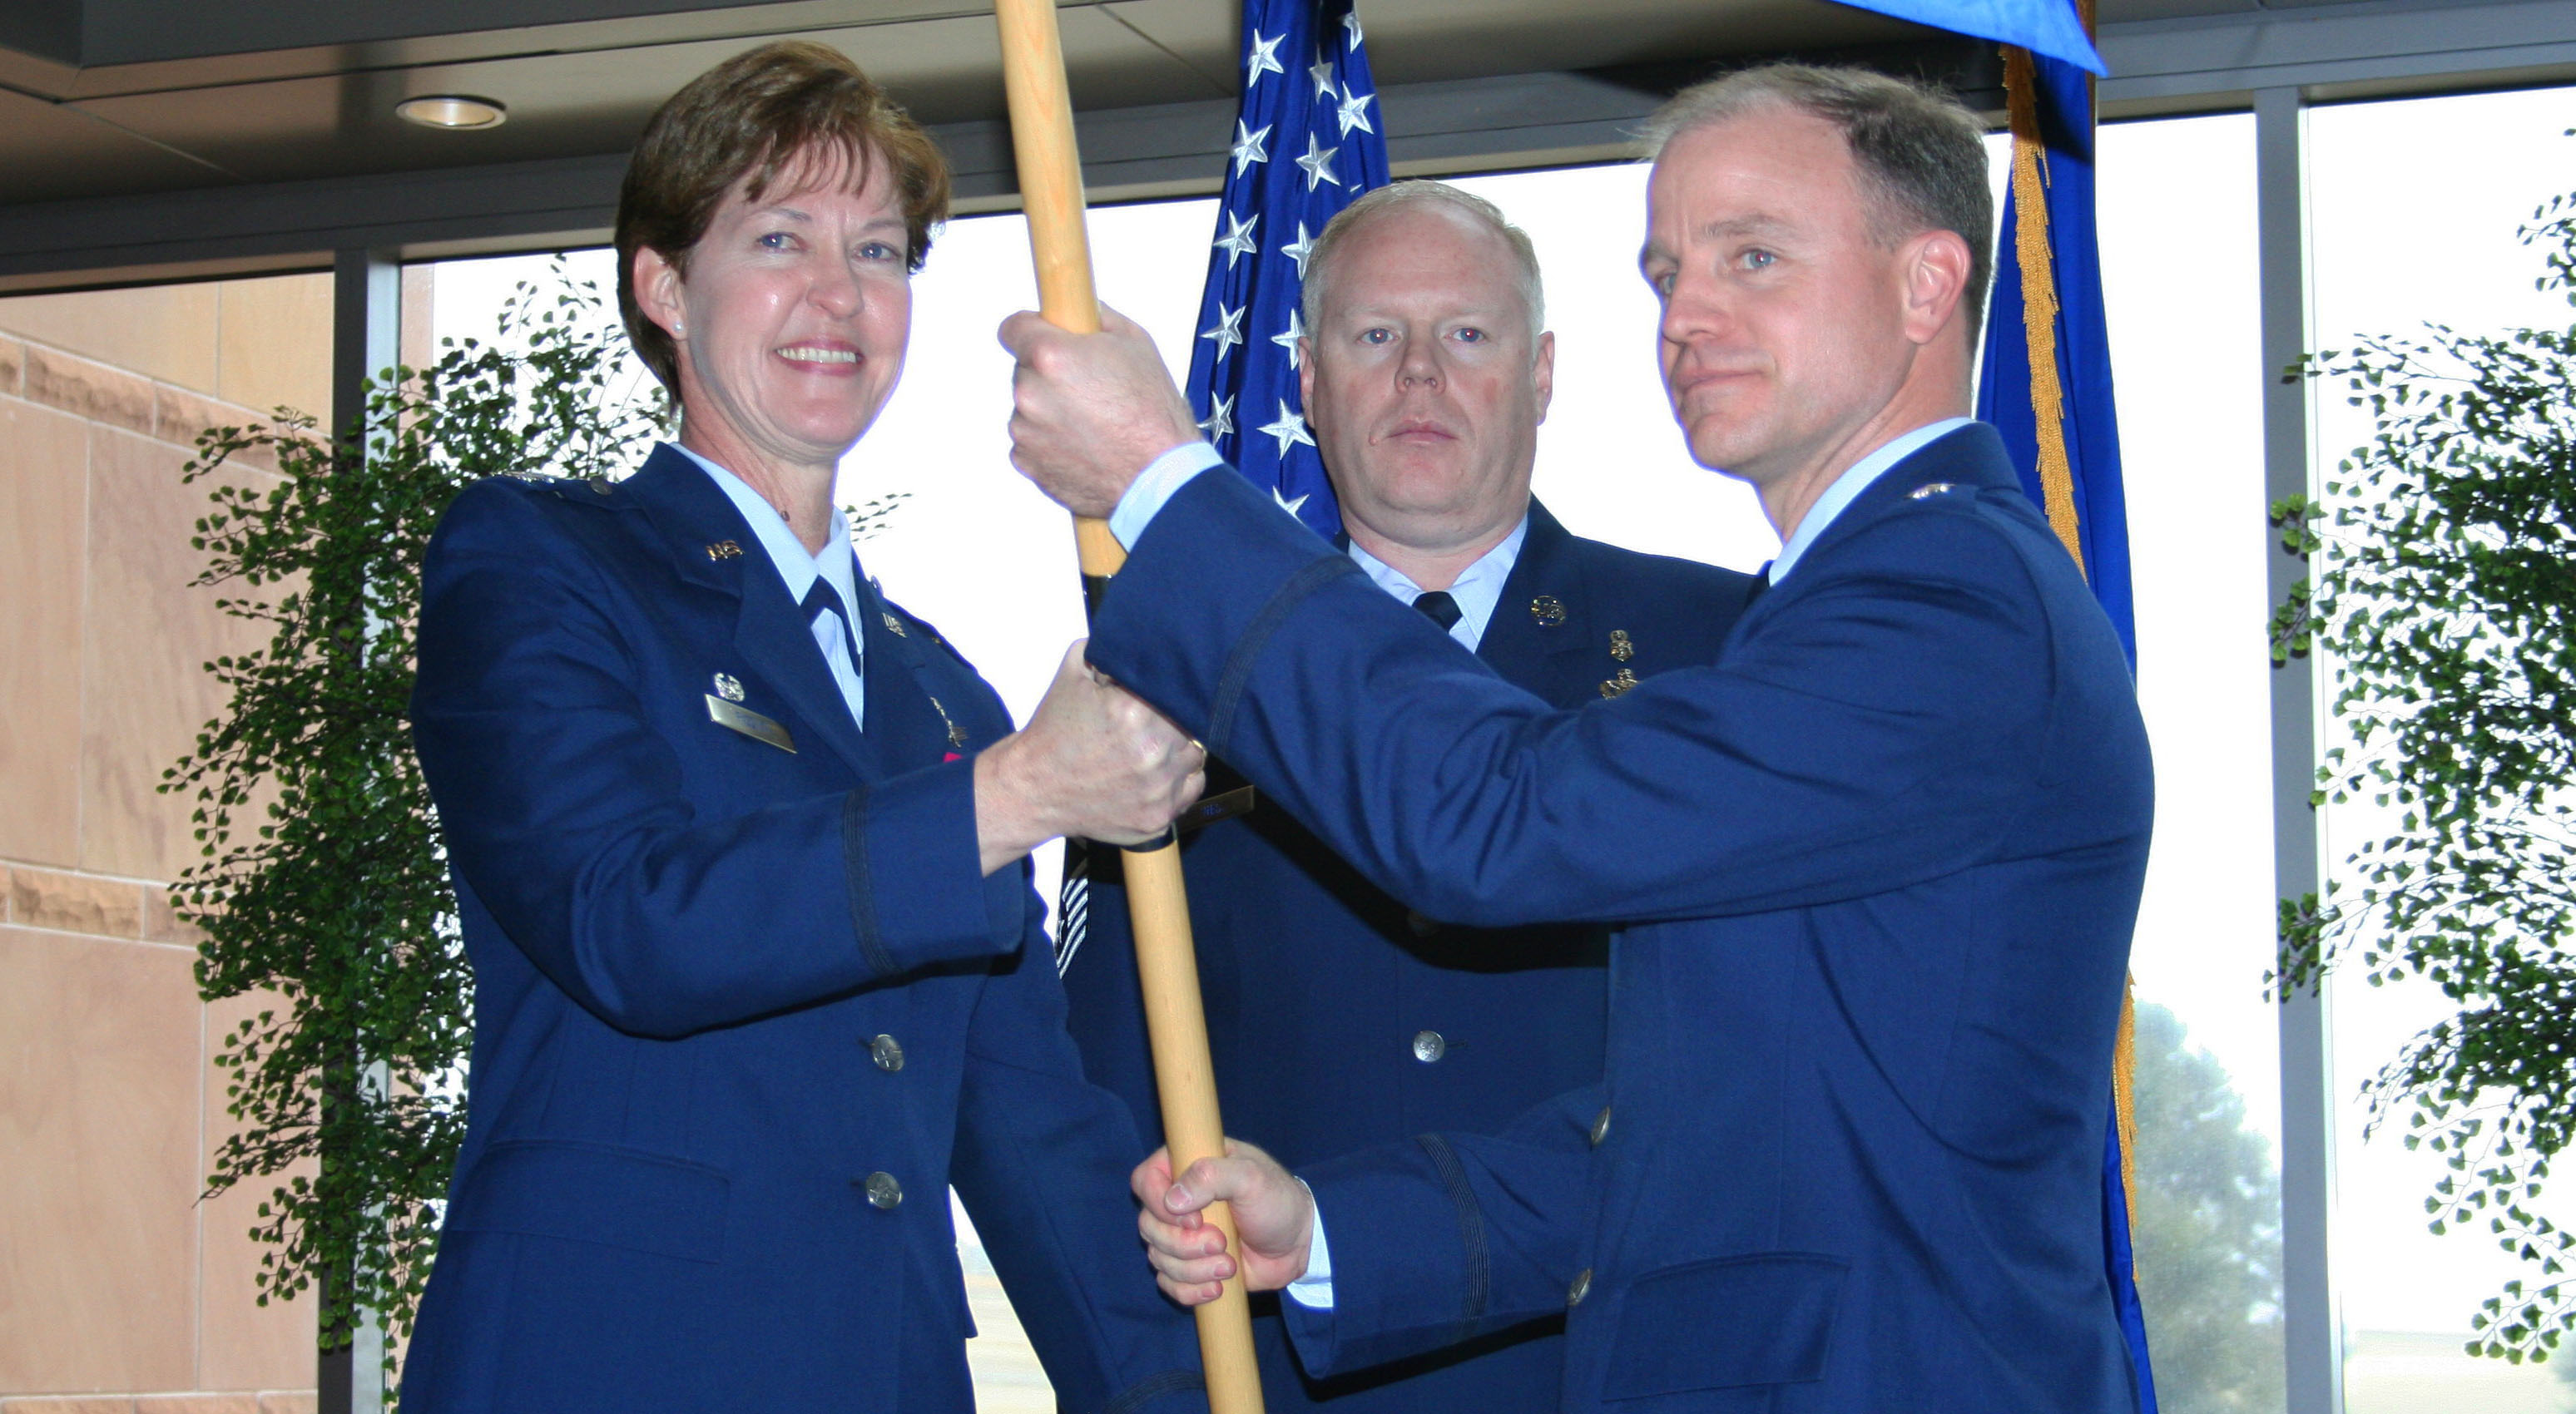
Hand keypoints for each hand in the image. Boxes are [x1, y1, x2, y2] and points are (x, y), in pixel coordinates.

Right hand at [973, 641, 1204, 872]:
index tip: (1163, 694)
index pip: (1180, 691)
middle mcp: (1152, 752)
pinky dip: (1181, 778)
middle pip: (1194, 724)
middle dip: (1178, 718)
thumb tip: (1143, 636)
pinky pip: (1192, 789)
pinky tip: (1158, 772)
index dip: (1174, 690)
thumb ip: (1109, 648)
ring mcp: (1157, 790)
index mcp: (1134, 711)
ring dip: (1182, 747)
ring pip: (1197, 756)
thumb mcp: (1073, 673)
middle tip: (1158, 719)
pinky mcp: (1157, 818)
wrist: (1033, 787)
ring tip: (1156, 745)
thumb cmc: (1055, 730)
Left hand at [1000, 304, 1201, 518]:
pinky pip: (1032, 443)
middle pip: (1025, 370)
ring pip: (1029, 408)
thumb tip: (1078, 309)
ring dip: (1051, 411)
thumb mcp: (1136, 343)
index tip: (1043, 337)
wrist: (1161, 478)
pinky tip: (1085, 447)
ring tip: (1093, 424)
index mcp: (1051, 355)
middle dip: (1051, 375)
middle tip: (1089, 389)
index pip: (1012, 327)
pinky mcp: (1027, 463)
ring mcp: (1025, 431)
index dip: (1031, 330)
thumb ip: (1096, 318)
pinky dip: (1051, 443)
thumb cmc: (1154, 413)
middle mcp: (1029, 393)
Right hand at [1131, 1138, 1314, 1304]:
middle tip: (1222, 1243)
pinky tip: (1218, 1288)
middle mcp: (1179, 1202)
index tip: (1194, 1218)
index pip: (1144, 1180)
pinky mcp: (1190, 1267)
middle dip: (1184, 1243)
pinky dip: (1190, 1290)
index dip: (1158, 1203)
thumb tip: (1173, 1201)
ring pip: (1158, 1258)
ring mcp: (1183, 1236)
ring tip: (1229, 1265)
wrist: (1299, 1244)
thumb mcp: (1251, 1177)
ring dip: (1194, 1269)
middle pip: (1148, 1226)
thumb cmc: (1278, 1201)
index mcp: (1188, 1168)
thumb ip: (1211, 1176)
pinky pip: (1169, 1284)